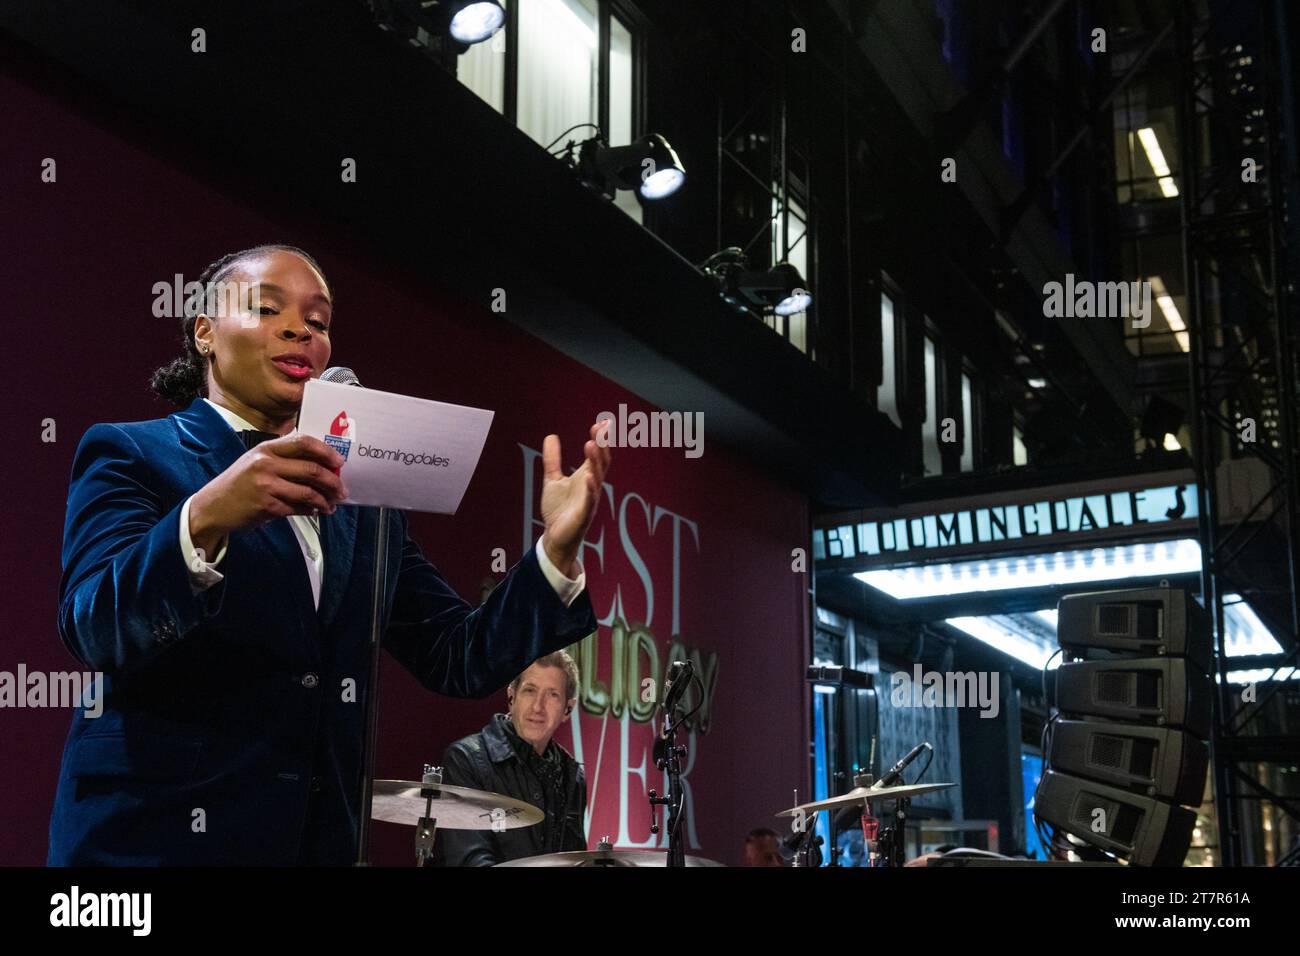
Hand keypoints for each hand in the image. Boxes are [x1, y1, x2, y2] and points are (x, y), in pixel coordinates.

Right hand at [188, 435, 349, 553]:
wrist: (213, 506)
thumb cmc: (240, 484)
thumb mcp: (257, 462)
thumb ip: (285, 461)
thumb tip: (322, 468)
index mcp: (266, 449)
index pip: (303, 442)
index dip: (326, 451)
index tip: (339, 462)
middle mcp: (266, 463)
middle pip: (311, 469)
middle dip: (332, 482)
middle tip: (342, 490)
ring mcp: (265, 484)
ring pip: (308, 492)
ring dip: (325, 500)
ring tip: (331, 505)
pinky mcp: (266, 505)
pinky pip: (297, 508)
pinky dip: (310, 511)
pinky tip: (315, 511)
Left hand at [540, 420, 611, 576]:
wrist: (555, 536)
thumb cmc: (558, 509)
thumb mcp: (552, 479)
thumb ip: (553, 459)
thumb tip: (550, 436)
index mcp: (586, 477)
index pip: (596, 454)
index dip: (600, 438)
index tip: (602, 422)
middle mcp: (592, 486)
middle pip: (601, 462)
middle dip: (601, 445)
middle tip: (599, 427)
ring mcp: (590, 500)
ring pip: (597, 478)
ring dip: (595, 461)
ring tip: (591, 443)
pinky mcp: (584, 514)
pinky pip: (590, 500)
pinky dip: (591, 488)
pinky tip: (589, 476)